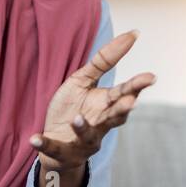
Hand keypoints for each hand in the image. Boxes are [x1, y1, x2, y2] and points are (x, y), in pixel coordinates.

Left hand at [30, 30, 155, 186]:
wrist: (55, 141)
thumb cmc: (73, 108)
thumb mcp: (84, 81)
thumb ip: (104, 60)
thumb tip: (132, 34)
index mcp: (105, 105)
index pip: (124, 94)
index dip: (137, 86)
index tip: (151, 77)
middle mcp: (100, 125)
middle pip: (114, 117)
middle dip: (123, 109)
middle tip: (131, 101)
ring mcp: (82, 140)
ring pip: (87, 136)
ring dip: (83, 128)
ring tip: (76, 118)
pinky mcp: (62, 152)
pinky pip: (53, 148)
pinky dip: (44, 144)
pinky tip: (34, 138)